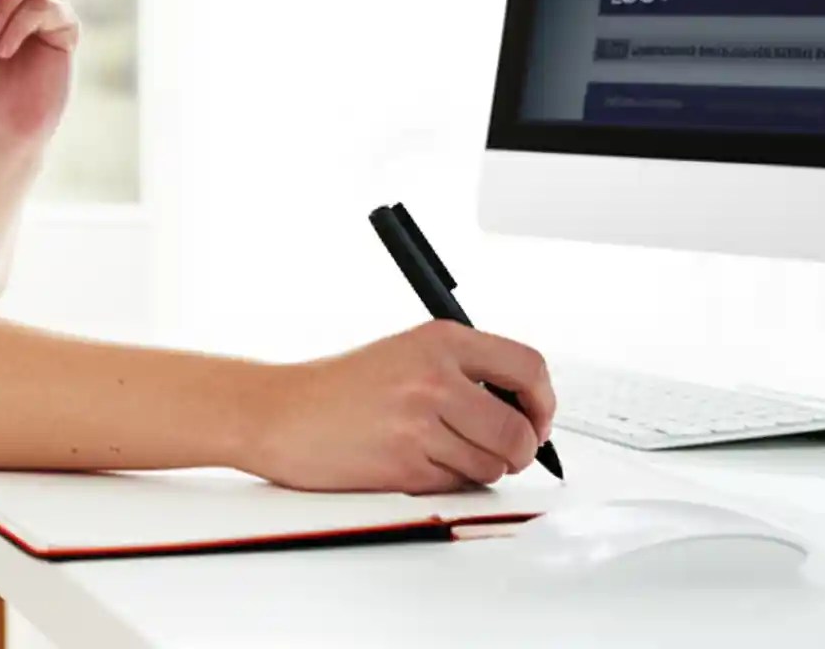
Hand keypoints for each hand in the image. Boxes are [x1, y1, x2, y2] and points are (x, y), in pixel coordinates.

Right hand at [248, 322, 557, 494]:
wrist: (281, 412)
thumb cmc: (341, 388)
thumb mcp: (409, 353)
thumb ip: (466, 370)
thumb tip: (526, 409)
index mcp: (442, 339)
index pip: (528, 366)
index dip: (544, 402)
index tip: (538, 420)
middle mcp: (435, 375)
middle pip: (520, 428)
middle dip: (521, 450)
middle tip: (505, 452)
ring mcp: (420, 420)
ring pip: (493, 464)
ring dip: (480, 469)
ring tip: (444, 453)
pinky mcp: (404, 462)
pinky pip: (458, 484)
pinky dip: (448, 482)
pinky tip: (417, 463)